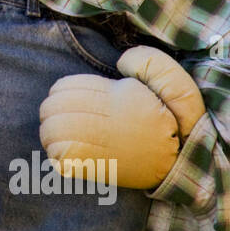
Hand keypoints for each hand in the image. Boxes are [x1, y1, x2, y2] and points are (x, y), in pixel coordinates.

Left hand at [39, 47, 204, 189]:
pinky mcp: (97, 170)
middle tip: (56, 116)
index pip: (65, 88)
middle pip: (53, 109)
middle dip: (50, 111)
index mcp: (118, 98)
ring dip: (49, 133)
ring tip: (58, 134)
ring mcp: (102, 147)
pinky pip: (60, 159)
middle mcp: (108, 121)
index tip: (67, 97)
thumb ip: (151, 64)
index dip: (59, 92)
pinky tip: (64, 153)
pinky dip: (56, 155)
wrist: (180, 164)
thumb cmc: (171, 121)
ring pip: (52, 134)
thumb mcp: (173, 82)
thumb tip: (121, 60)